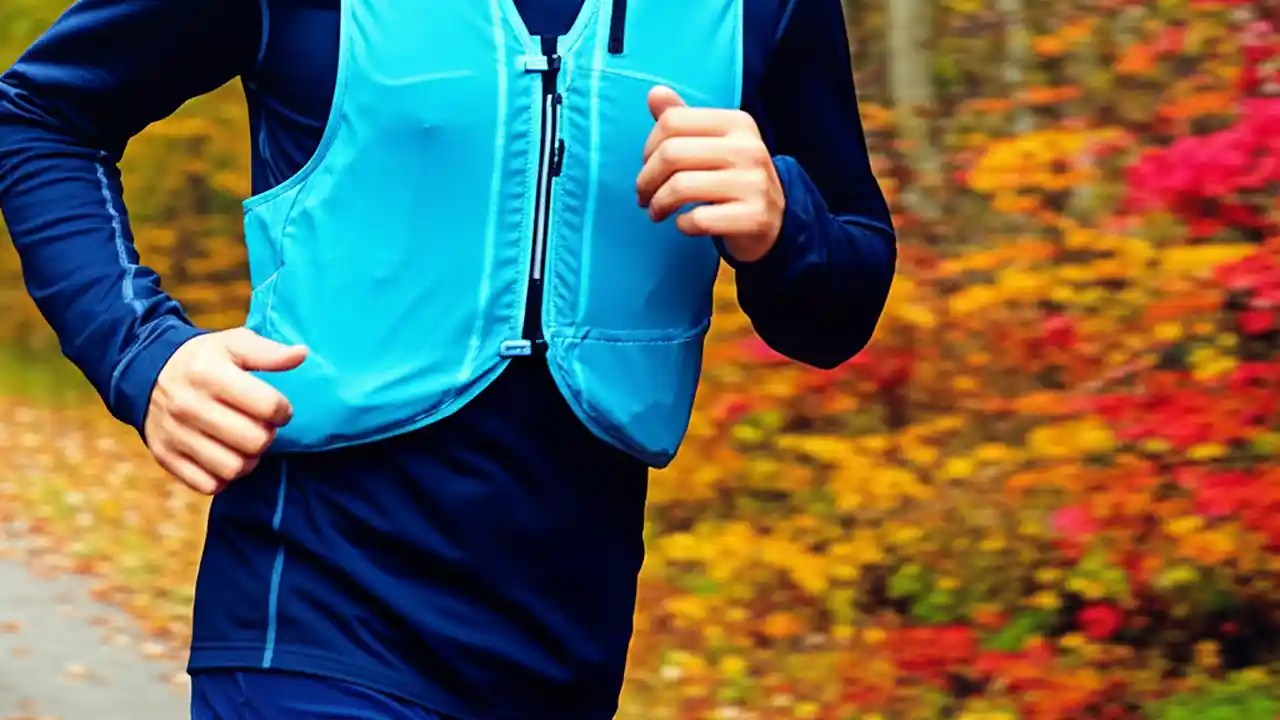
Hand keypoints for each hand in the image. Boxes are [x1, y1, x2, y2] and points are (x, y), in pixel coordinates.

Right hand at [144, 327, 306, 494]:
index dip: (283, 411)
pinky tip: (225, 456)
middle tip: (263, 427)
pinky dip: (224, 477)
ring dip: (249, 460)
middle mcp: (188, 405)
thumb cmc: (202, 360)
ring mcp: (174, 434)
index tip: (278, 408)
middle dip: (268, 436)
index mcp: (208, 373)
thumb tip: (302, 354)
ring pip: (234, 468)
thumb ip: (268, 351)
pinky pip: (208, 484)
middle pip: (254, 441)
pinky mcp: (165, 456)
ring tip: (246, 444)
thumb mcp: (232, 344)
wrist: (146, 373)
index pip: (267, 406)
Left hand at [635, 85, 784, 262]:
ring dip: (658, 204)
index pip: (672, 121)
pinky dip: (682, 224)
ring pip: (680, 188)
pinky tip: (684, 224)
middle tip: (644, 195)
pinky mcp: (754, 217)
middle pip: (671, 154)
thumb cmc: (732, 177)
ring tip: (655, 211)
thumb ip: (683, 119)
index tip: (647, 165)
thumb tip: (655, 93)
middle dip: (646, 179)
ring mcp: (754, 184)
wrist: (775, 218)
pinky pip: (699, 220)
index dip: (648, 147)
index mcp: (737, 122)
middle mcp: (748, 148)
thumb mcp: (712, 143)